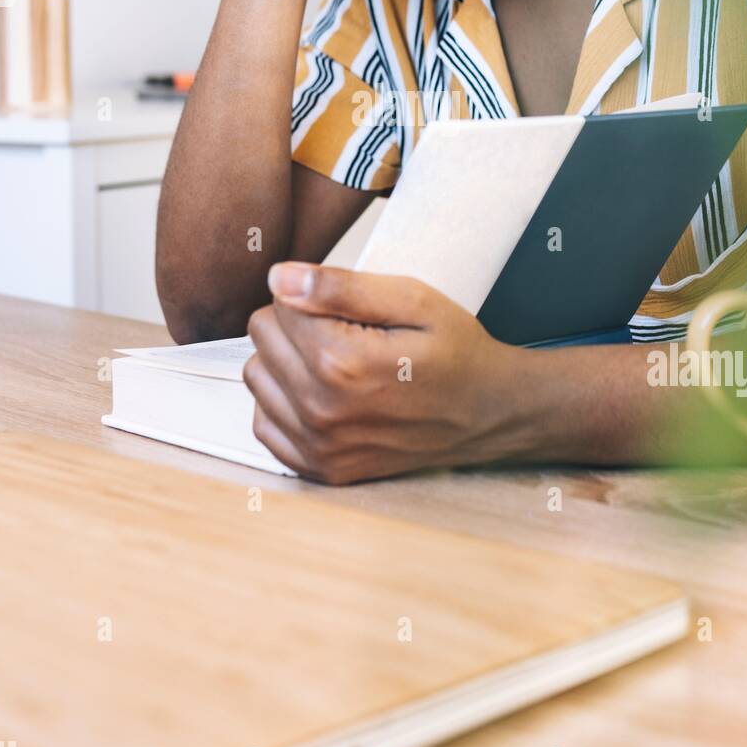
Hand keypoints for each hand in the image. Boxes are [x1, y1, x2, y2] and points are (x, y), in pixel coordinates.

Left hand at [244, 262, 528, 483]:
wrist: (489, 413)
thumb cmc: (455, 352)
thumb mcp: (411, 299)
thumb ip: (340, 286)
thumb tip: (279, 278)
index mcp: (341, 362)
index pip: (278, 302)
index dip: (314, 295)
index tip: (351, 310)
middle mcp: (321, 410)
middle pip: (262, 337)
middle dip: (296, 324)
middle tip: (347, 333)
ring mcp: (319, 446)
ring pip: (257, 377)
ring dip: (286, 363)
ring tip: (336, 363)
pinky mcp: (320, 469)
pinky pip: (265, 423)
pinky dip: (285, 403)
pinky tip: (324, 395)